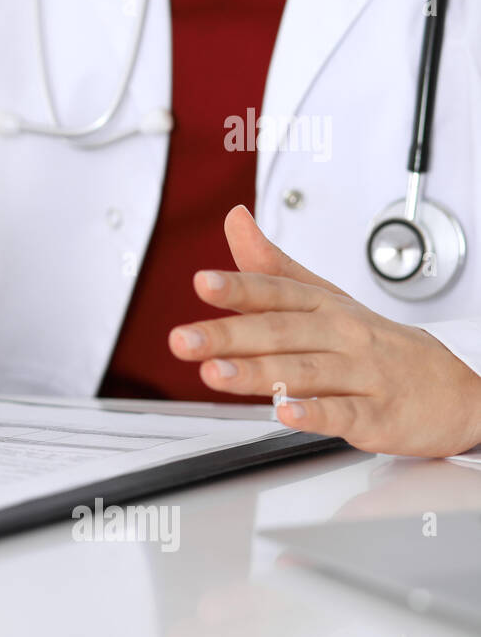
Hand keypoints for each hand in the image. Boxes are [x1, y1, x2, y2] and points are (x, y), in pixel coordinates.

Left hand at [169, 205, 480, 456]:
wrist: (457, 384)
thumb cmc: (375, 341)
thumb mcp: (323, 296)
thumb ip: (271, 266)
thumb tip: (234, 221)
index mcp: (323, 305)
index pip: (276, 290)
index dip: (238, 286)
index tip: (203, 282)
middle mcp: (340, 335)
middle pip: (279, 332)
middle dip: (228, 335)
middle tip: (183, 340)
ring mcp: (361, 375)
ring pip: (304, 372)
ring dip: (257, 373)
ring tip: (214, 374)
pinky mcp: (378, 415)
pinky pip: (344, 414)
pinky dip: (315, 414)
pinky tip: (286, 413)